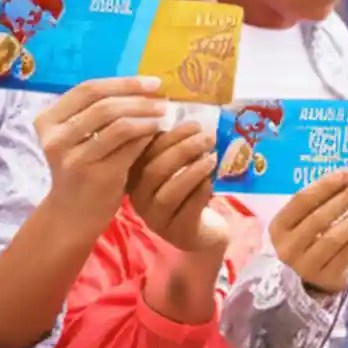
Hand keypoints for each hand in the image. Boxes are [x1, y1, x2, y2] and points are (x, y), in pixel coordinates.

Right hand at [34, 76, 166, 238]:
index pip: (88, 89)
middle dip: (139, 98)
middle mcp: (55, 139)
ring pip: (119, 125)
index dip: (124, 83)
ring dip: (147, 116)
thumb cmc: (83, 166)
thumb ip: (99, 112)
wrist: (73, 213)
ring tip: (165, 114)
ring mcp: (74, 158)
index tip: (152, 82)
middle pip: (105, 105)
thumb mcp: (80, 136)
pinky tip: (160, 133)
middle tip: (163, 99)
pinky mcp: (96, 175)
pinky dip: (147, 136)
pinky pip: (130, 147)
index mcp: (48, 121)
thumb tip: (144, 86)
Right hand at [128, 122, 226, 252]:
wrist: (200, 231)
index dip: (168, 135)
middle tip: (207, 137)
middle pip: (154, 171)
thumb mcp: (178, 167)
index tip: (193, 123)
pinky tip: (212, 180)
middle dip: (183, 149)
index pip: (143, 152)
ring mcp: (157, 219)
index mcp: (135, 177)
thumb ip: (176, 146)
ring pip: (168, 193)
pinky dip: (201, 191)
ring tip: (212, 156)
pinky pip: (188, 210)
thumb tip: (190, 115)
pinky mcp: (179, 232)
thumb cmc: (188, 192)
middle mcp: (140, 199)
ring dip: (192, 171)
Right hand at [271, 168, 347, 293]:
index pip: (302, 201)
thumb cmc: (310, 238)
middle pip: (319, 218)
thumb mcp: (304, 220)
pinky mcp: (328, 276)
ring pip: (335, 236)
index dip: (326, 185)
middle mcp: (288, 248)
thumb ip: (320, 200)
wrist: (312, 278)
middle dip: (346, 198)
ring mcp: (307, 265)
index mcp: (278, 227)